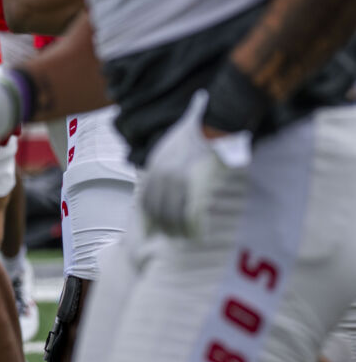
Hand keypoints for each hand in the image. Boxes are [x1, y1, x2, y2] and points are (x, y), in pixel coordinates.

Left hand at [141, 89, 251, 237]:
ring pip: (172, 214)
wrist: (216, 124)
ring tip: (183, 237)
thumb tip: (159, 168)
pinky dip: (192, 227)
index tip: (152, 229)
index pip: (146, 198)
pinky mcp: (195, 185)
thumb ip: (166, 159)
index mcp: (155, 165)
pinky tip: (196, 233)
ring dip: (177, 230)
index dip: (149, 216)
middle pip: (157, 209)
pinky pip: (189, 214)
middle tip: (169, 236)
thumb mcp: (172, 143)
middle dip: (162, 226)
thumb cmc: (199, 131)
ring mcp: (178, 180)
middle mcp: (162, 174)